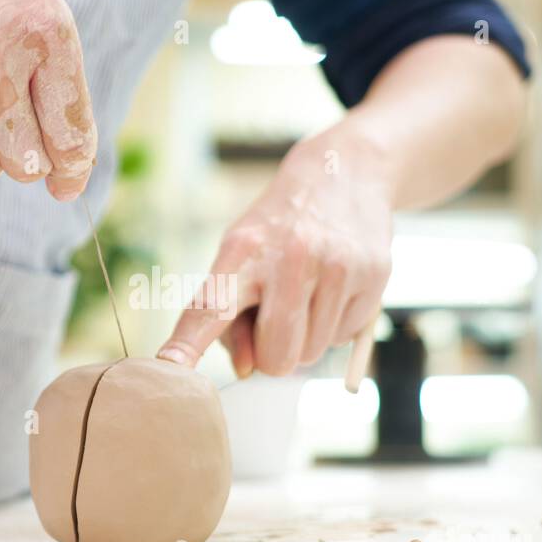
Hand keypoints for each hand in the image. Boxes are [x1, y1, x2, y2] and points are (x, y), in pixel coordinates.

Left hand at [157, 131, 392, 375]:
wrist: (344, 171)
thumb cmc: (280, 229)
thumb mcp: (243, 257)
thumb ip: (233, 319)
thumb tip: (247, 370)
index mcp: (243, 249)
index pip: (211, 307)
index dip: (187, 342)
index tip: (167, 366)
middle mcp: (290, 256)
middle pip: (275, 358)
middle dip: (273, 357)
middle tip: (277, 322)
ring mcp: (336, 266)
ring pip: (312, 356)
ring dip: (307, 339)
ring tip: (309, 293)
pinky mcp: (374, 274)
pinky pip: (343, 338)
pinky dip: (336, 325)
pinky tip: (335, 287)